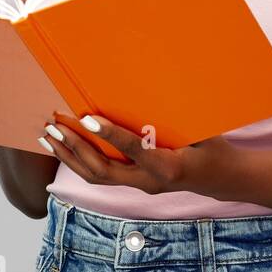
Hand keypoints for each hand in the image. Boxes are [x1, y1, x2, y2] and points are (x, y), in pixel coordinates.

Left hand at [38, 113, 238, 196]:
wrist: (223, 179)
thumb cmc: (214, 147)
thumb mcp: (204, 130)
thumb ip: (180, 115)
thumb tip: (154, 85)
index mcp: (169, 166)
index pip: (133, 149)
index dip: (109, 134)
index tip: (87, 117)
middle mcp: (149, 180)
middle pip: (103, 170)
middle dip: (76, 147)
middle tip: (55, 125)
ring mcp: (141, 186)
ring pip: (96, 177)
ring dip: (70, 156)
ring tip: (48, 136)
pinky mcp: (135, 184)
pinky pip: (101, 176)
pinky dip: (79, 161)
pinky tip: (64, 147)